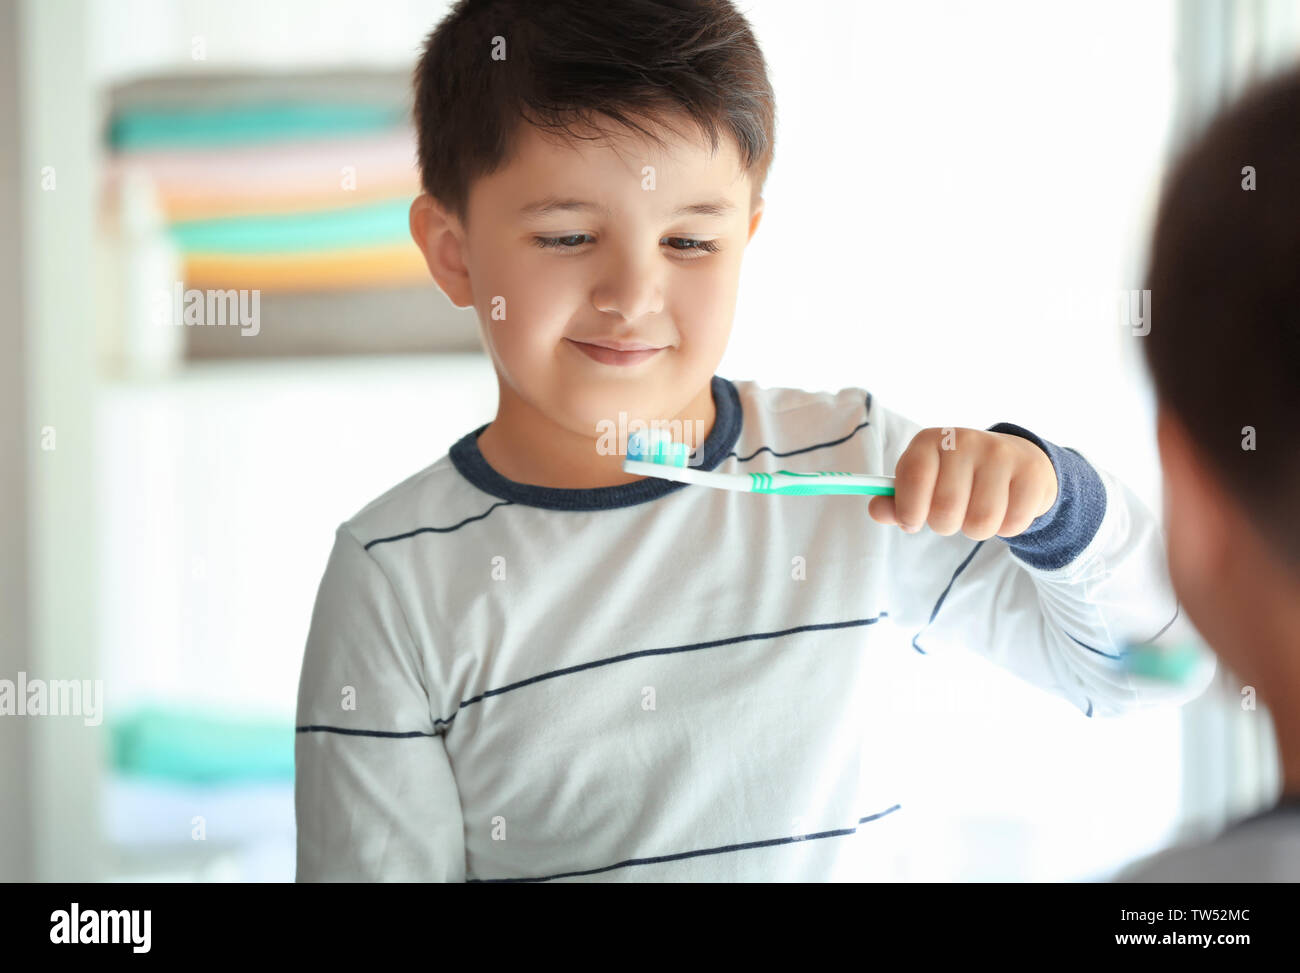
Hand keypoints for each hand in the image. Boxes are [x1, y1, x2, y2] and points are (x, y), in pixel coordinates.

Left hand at [868, 427, 1058, 539]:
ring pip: (980, 522)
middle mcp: (965, 440)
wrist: (1016, 460)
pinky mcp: (1031, 473)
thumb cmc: (958, 478)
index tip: (913, 522)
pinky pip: (1012, 524)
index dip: (909, 510)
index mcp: (930, 440)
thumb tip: (876, 510)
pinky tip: (1005, 508)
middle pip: (946, 510)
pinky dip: (1006, 528)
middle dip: (945, 525)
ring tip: (978, 513)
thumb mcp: (924, 483)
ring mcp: (1000, 454)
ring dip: (976, 530)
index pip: (913, 477)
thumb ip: (896, 501)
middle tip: (953, 515)